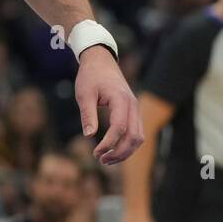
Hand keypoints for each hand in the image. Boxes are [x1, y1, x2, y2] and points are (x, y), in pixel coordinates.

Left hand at [76, 46, 142, 163]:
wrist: (100, 61)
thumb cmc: (90, 76)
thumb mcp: (84, 94)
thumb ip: (88, 114)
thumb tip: (89, 135)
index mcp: (121, 100)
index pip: (120, 128)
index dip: (109, 143)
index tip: (96, 153)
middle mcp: (133, 105)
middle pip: (135, 137)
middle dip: (120, 152)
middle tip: (101, 160)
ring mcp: (135, 108)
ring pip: (138, 137)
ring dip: (125, 151)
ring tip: (106, 159)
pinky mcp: (132, 111)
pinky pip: (136, 132)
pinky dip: (127, 144)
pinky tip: (113, 150)